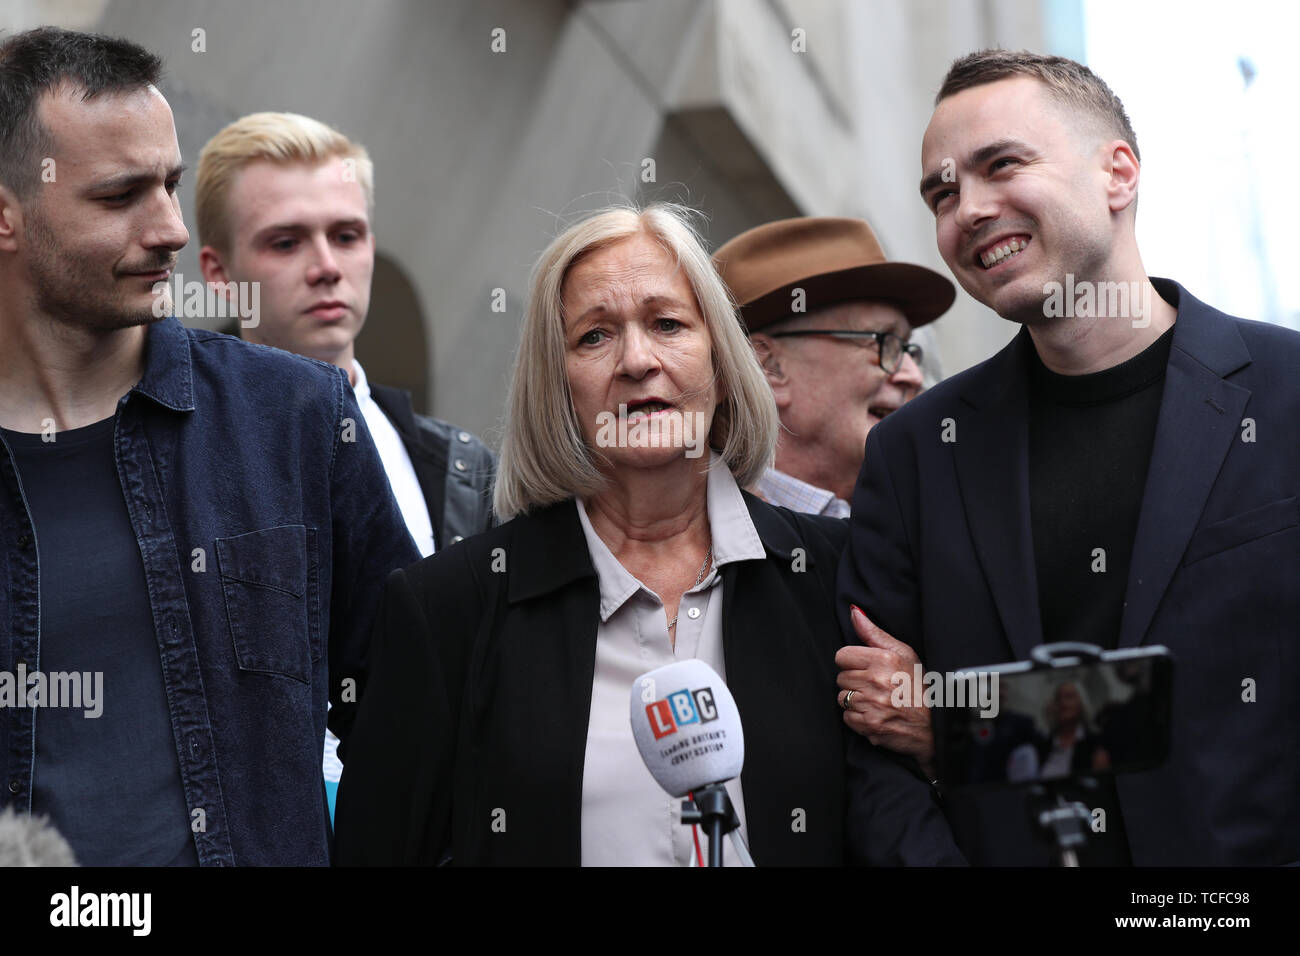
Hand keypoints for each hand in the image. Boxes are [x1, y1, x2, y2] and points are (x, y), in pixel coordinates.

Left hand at [836, 605, 934, 776]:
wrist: (935, 726)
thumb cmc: (920, 687)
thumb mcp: (904, 653)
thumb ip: (874, 633)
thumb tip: (854, 612)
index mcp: (884, 660)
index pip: (842, 656)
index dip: (852, 662)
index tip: (866, 668)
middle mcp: (876, 681)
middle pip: (841, 677)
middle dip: (855, 681)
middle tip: (876, 686)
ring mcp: (872, 705)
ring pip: (842, 698)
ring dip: (855, 700)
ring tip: (876, 700)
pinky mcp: (869, 725)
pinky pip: (847, 717)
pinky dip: (858, 718)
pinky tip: (876, 714)